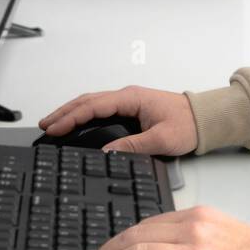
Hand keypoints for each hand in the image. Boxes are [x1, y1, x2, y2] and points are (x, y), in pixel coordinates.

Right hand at [38, 85, 197, 155]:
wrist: (205, 118)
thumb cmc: (189, 124)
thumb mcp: (161, 139)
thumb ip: (133, 145)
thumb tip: (107, 152)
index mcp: (131, 98)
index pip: (93, 106)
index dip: (71, 117)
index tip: (54, 127)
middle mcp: (127, 96)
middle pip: (87, 102)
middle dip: (64, 113)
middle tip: (44, 125)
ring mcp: (128, 101)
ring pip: (92, 104)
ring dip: (72, 113)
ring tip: (53, 124)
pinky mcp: (131, 109)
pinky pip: (101, 109)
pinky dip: (85, 115)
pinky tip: (77, 124)